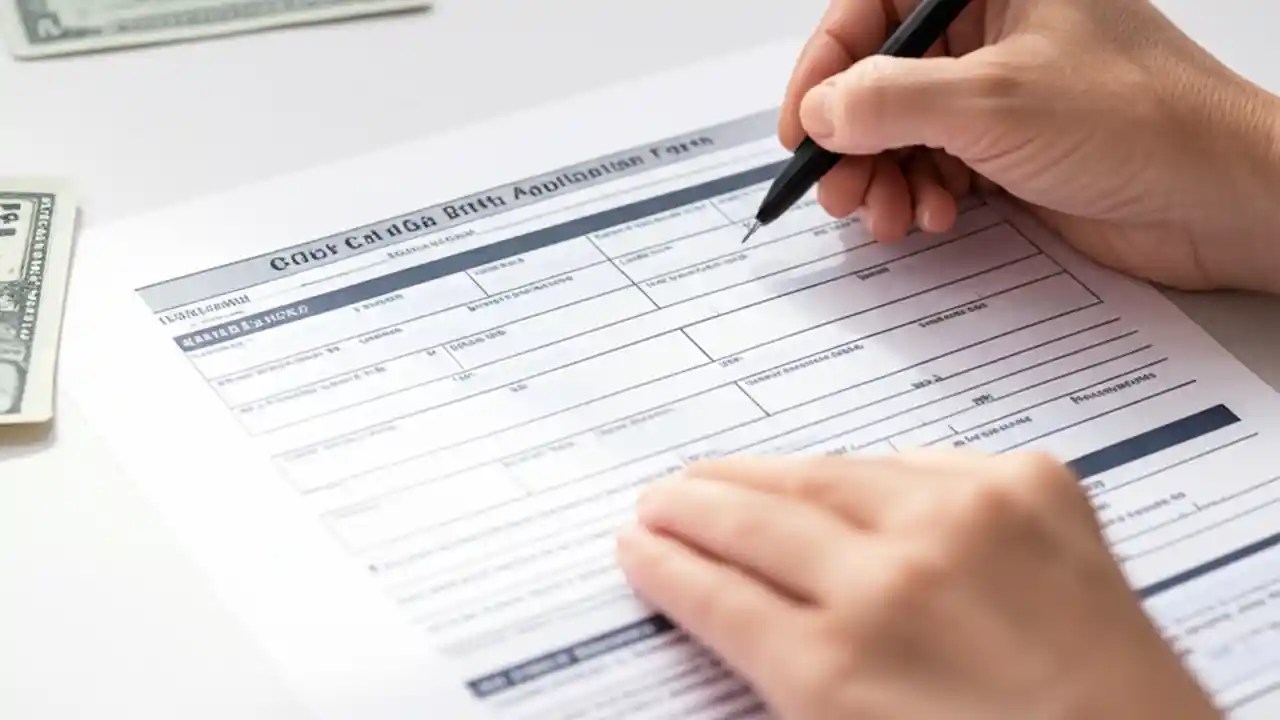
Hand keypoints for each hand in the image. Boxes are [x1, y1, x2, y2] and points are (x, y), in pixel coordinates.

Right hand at [617, 451, 1221, 719]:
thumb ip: (786, 669)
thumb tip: (728, 603)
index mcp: (837, 670)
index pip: (715, 594)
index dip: (667, 566)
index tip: (637, 544)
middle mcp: (893, 580)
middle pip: (754, 521)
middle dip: (694, 506)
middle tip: (661, 497)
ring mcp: (966, 519)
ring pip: (827, 471)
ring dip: (764, 473)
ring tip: (725, 475)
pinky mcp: (1031, 486)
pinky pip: (919, 460)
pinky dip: (872, 472)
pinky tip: (840, 479)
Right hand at [782, 0, 1279, 293]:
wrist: (1222, 200)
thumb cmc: (1142, 122)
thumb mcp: (992, 101)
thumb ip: (888, 99)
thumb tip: (820, 110)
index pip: (870, 10)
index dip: (824, 68)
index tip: (801, 129)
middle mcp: (990, 31)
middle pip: (879, 78)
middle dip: (854, 142)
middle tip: (840, 191)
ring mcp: (999, 92)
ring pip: (902, 130)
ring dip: (885, 179)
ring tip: (891, 217)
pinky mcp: (1010, 147)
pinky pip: (935, 167)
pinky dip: (922, 197)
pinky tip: (936, 219)